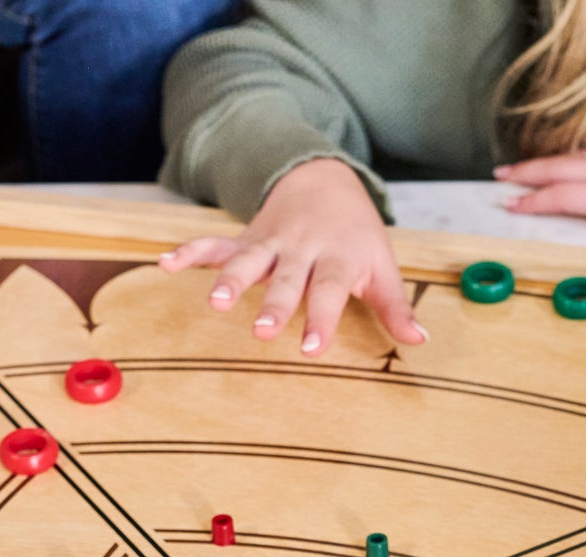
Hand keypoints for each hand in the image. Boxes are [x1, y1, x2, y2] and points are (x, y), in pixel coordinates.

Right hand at [158, 158, 427, 357]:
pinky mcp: (245, 240)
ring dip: (228, 279)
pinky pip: (214, 244)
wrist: (324, 179)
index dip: (320, 319)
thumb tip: (419, 342)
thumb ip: (395, 307)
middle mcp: (301, 250)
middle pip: (285, 280)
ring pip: (246, 261)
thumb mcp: (381, 266)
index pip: (328, 292)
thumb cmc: (357, 236)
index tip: (310, 348)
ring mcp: (269, 243)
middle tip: (260, 331)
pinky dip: (189, 252)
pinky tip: (165, 264)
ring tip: (213, 302)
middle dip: (273, 304)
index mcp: (336, 259)